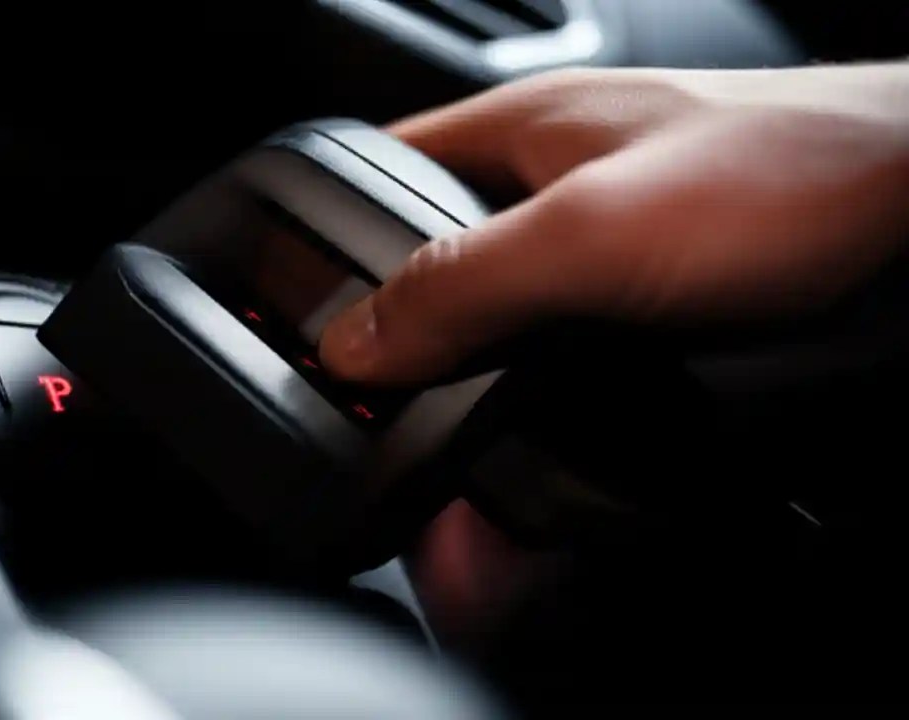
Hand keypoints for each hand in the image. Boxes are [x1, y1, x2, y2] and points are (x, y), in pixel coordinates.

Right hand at [320, 63, 908, 383]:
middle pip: (423, 250)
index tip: (292, 312)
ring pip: (487, 306)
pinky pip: (549, 342)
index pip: (375, 170)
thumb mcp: (592, 235)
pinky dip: (521, 384)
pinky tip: (521, 418)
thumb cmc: (786, 178)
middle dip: (386, 322)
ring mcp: (595, 236)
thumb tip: (358, 344)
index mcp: (515, 132)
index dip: (320, 236)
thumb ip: (464, 284)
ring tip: (429, 424)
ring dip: (456, 365)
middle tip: (363, 396)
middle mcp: (546, 180)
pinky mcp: (640, 293)